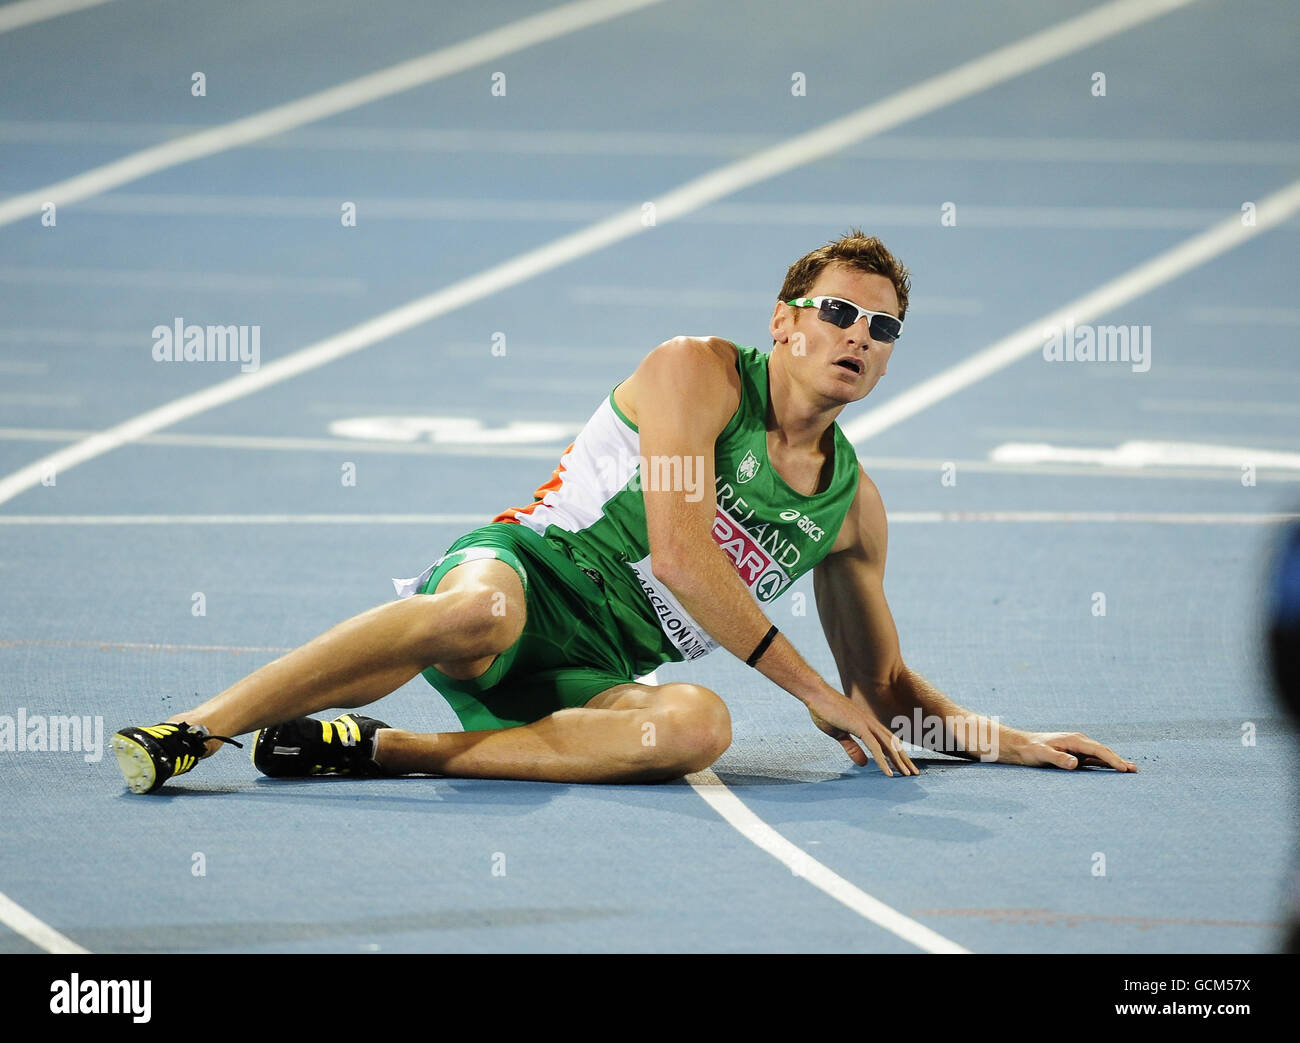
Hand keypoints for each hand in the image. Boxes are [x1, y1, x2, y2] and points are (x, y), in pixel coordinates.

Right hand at [808, 694, 918, 775]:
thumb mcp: (839, 735)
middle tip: (914, 773)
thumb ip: (852, 748)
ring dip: (898, 761)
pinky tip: (888, 772)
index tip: (905, 766)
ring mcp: (866, 724)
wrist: (816, 695)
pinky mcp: (859, 727)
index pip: (887, 741)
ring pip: (888, 746)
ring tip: (907, 774)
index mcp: (867, 724)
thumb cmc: (825, 712)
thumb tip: (864, 763)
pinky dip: (883, 761)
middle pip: (892, 744)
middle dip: (904, 759)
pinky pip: (875, 747)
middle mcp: (871, 723)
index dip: (897, 754)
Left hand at [1009, 731, 1137, 771]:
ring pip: (1100, 755)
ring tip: (1130, 770)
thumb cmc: (1031, 749)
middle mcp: (1079, 742)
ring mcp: (1078, 748)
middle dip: (1118, 760)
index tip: (1123, 768)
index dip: (1111, 759)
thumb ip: (1058, 758)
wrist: (1022, 745)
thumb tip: (1075, 763)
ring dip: (1114, 762)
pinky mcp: (1076, 754)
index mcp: (1074, 740)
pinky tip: (1113, 769)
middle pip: (1103, 751)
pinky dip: (1105, 763)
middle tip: (1134, 770)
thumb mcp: (1042, 754)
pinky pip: (1094, 759)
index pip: (1098, 750)